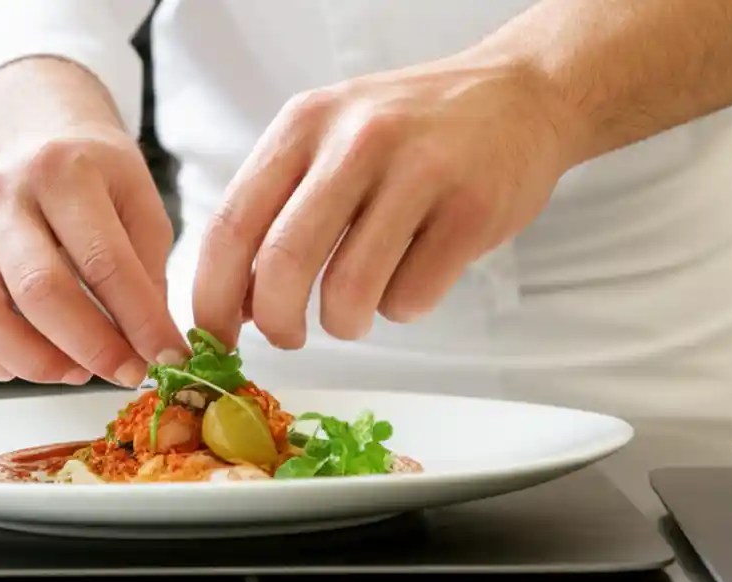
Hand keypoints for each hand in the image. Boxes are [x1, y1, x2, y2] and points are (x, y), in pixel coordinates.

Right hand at [0, 61, 187, 385]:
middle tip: (124, 371)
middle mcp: (1, 197)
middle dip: (90, 347)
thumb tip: (150, 343)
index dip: (140, 321)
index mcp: (62, 172)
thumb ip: (147, 270)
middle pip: (38, 290)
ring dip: (31, 360)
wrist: (32, 137)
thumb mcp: (139, 202)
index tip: (167, 356)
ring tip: (73, 371)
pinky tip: (8, 366)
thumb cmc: (94, 179)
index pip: (103, 261)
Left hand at [192, 55, 580, 348]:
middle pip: (283, 263)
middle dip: (277, 323)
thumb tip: (237, 302)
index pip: (231, 224)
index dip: (212, 295)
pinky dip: (402, 309)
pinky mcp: (470, 211)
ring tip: (358, 307)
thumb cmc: (412, 130)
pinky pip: (411, 298)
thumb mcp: (330, 139)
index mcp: (304, 125)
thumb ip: (278, 209)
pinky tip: (414, 276)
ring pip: (348, 292)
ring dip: (345, 323)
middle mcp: (355, 141)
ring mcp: (418, 173)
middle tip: (289, 336)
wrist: (519, 94)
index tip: (215, 335)